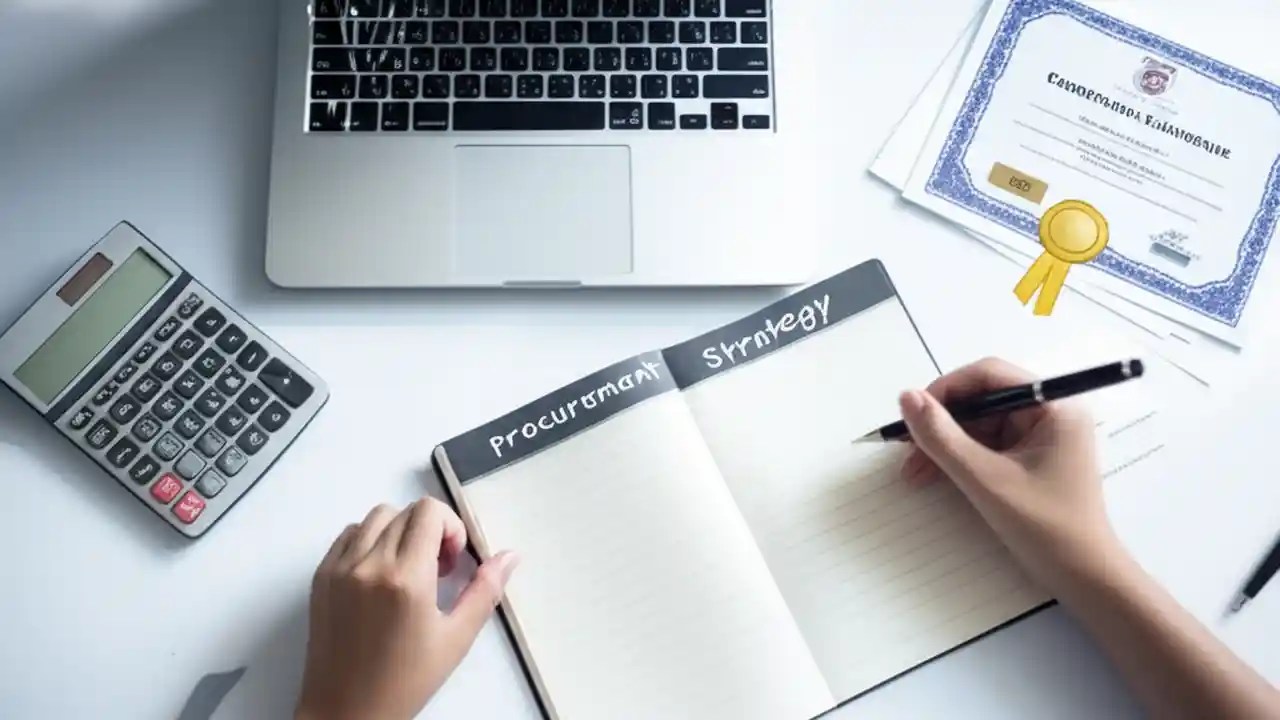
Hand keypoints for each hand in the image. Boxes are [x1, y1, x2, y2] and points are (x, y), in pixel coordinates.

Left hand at [295, 498, 518, 719]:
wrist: (346, 711)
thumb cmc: (404, 682)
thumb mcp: (455, 639)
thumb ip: (485, 590)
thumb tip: (510, 556)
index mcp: (406, 579)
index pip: (429, 511)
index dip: (450, 527)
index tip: (452, 562)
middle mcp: (369, 565)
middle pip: (406, 512)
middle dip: (430, 532)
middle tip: (437, 571)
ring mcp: (340, 568)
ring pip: (377, 517)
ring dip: (399, 532)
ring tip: (409, 570)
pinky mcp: (321, 577)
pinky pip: (349, 535)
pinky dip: (370, 542)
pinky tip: (381, 575)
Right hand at [898, 358, 1119, 596]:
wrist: (1084, 579)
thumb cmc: (1046, 528)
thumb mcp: (986, 479)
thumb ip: (943, 437)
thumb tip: (906, 397)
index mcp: (1054, 407)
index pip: (990, 375)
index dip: (946, 389)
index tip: (913, 413)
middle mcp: (1049, 414)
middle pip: (982, 401)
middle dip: (941, 424)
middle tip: (906, 450)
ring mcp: (1040, 438)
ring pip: (978, 426)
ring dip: (944, 445)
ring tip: (912, 473)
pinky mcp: (1030, 460)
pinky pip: (986, 447)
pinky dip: (958, 460)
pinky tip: (932, 476)